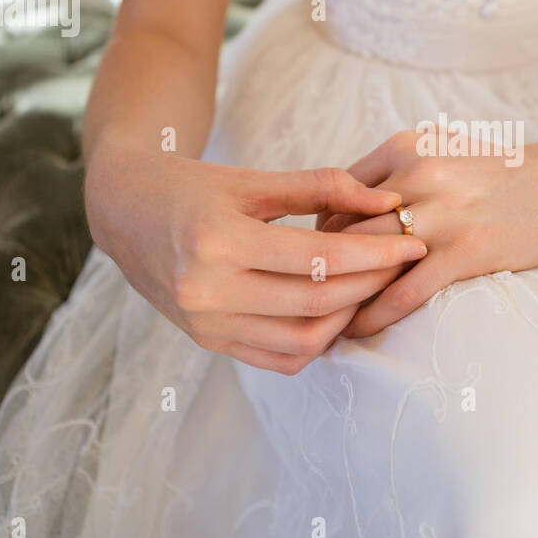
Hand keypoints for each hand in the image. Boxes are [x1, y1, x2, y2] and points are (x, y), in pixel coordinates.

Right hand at [85, 145, 427, 373]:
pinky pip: (277, 358)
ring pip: (301, 341)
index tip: (413, 244)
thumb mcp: (253, 179)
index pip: (318, 260)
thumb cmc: (191, 186)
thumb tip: (389, 203)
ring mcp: (205, 324)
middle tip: (404, 265)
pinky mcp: (207, 341)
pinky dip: (316, 341)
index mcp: (217, 241)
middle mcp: (207, 290)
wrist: (124, 211)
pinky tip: (337, 311)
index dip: (375, 255)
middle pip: (316, 304)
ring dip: (347, 318)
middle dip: (371, 285)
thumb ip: (323, 187)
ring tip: (373, 286)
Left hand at [317, 131, 537, 337]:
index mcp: (406, 147)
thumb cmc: (504, 173)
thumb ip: (398, 172)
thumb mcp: (443, 150)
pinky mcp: (465, 251)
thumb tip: (351, 208)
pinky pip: (402, 292)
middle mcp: (416, 175)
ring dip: (338, 296)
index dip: (319, 233)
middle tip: (300, 301)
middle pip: (341, 229)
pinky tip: (357, 333)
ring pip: (365, 261)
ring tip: (318, 323)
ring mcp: (441, 214)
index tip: (312, 261)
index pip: (336, 195)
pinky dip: (372, 316)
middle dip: (318, 268)